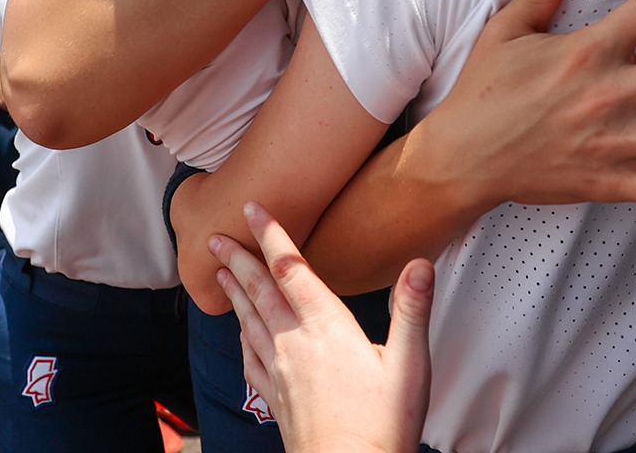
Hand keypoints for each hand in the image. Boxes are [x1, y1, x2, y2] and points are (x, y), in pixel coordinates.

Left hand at [213, 203, 430, 452]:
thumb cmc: (381, 427)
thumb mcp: (409, 365)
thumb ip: (411, 310)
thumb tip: (420, 264)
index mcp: (326, 327)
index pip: (291, 269)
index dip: (271, 235)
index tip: (253, 209)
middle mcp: (294, 344)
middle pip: (260, 291)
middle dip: (238, 259)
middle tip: (215, 237)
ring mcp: (279, 372)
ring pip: (248, 320)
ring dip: (233, 292)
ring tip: (220, 273)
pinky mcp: (275, 397)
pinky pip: (248, 358)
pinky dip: (239, 337)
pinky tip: (238, 334)